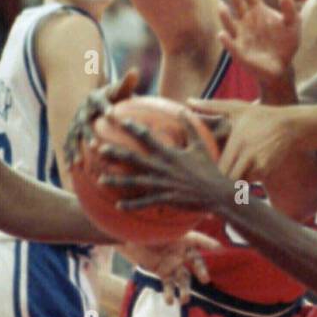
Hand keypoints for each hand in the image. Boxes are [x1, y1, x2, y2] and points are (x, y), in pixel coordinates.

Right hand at [65, 69, 138, 168]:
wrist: (92, 101)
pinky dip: (69, 158)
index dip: (105, 107)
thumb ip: (126, 83)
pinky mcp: (71, 134)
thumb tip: (135, 71)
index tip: (111, 114)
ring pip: (73, 138)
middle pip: (84, 123)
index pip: (100, 102)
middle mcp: (82, 111)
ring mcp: (74, 124)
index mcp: (94, 98)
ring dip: (75, 150)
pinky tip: (72, 172)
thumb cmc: (113, 97)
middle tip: (94, 145)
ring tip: (79, 164)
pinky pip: (68, 147)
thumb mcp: (119, 89)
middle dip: (88, 134)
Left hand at [98, 114, 229, 213]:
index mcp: (169, 153)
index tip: (118, 120)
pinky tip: (118, 206)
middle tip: (98, 148)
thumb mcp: (200, 145)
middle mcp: (162, 167)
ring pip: (134, 182)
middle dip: (114, 153)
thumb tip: (183, 109)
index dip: (131, 128)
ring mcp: (162, 184)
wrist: (218, 193)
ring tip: (100, 180)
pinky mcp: (166, 199)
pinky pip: (145, 202)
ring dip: (116, 181)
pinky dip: (131, 205)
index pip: (146, 137)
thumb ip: (190, 127)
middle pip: (133, 158)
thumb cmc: (209, 169)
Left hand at [121, 230, 221, 305]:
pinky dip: (169, 293)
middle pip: (195, 263)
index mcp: (183, 239)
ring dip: (185, 290)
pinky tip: (170, 301)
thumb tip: (199, 223)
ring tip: (185, 300)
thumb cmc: (147, 231)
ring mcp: (172, 263)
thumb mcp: (164, 230)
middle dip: (201, 271)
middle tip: (205, 279)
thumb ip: (177, 230)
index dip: (208, 244)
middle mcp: (181, 252)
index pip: (199, 241)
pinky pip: (168, 284)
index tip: (220, 249)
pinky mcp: (162, 272)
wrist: (128, 239)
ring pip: (183, 278)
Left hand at [186, 98, 293, 179]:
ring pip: (240, 181)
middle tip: (211, 181)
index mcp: (237, 140)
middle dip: (220, 180)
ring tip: (227, 177)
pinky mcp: (267, 170)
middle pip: (228, 177)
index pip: (219, 165)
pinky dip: (246, 179)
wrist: (290, 125)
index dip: (211, 171)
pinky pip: (251, 181)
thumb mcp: (237, 107)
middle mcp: (248, 153)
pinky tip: (244, 172)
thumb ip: (211, 106)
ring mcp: (259, 163)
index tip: (204, 171)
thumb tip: (188, 101)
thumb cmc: (259, 115)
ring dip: (233, 180)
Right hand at [219, 0, 299, 82]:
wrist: (282, 66)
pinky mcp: (239, 52)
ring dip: (225, 16)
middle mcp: (246, 21)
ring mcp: (241, 35)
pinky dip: (227, 41)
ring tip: (222, 7)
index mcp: (258, 11)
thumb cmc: (286, 43)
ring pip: (231, 23)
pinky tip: (222, 34)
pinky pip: (231, 45)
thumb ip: (290, 9)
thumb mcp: (293, 24)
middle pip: (238, 3)